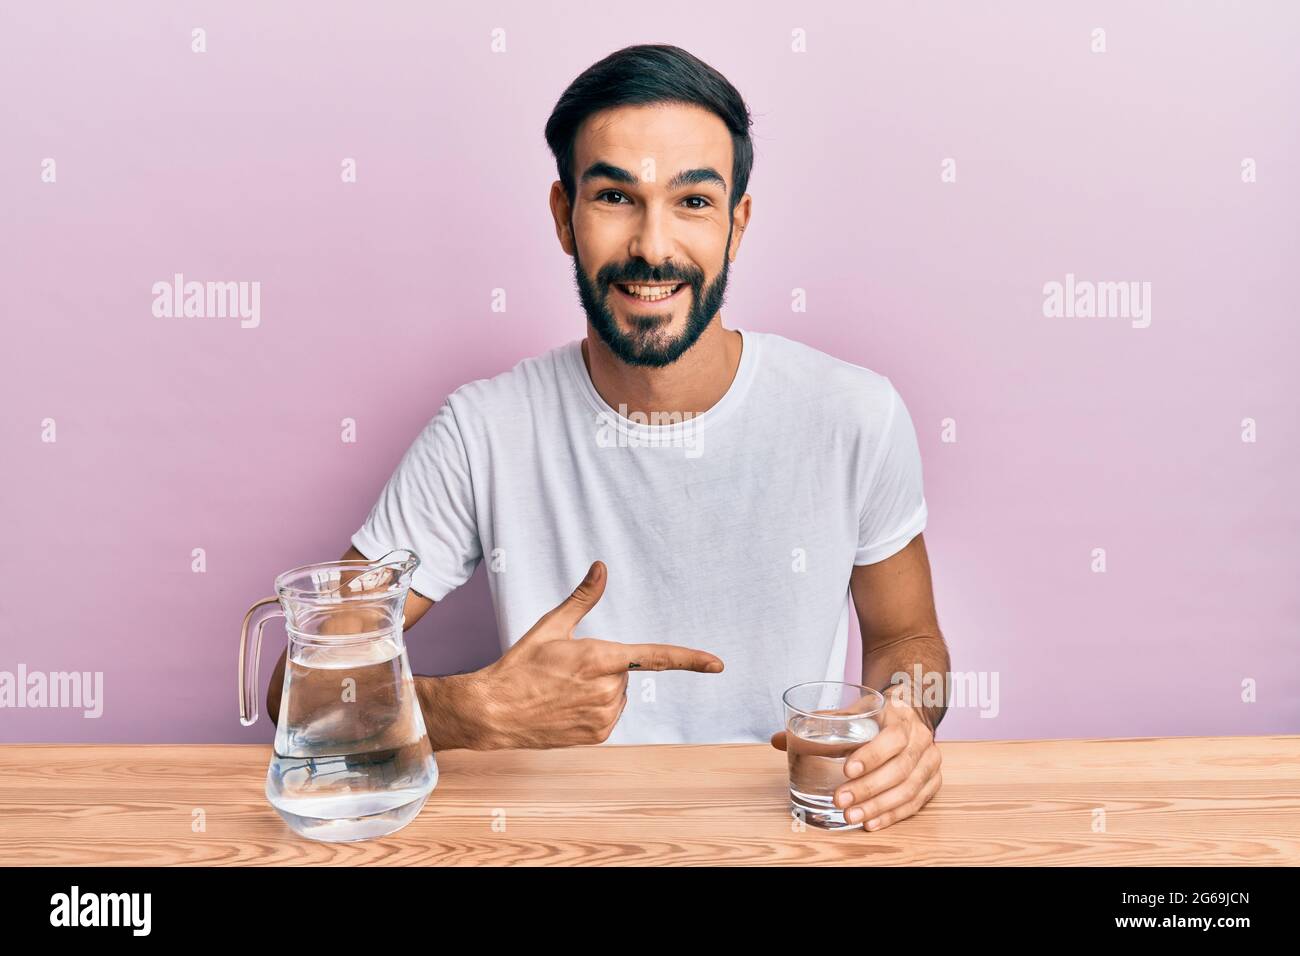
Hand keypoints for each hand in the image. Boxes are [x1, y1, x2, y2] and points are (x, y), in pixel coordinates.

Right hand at [472, 561, 723, 748]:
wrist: (495, 712)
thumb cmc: (521, 666)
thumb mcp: (551, 627)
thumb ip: (582, 598)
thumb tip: (601, 568)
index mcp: (599, 659)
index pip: (655, 656)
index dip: (690, 659)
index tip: (717, 663)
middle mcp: (606, 690)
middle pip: (627, 671)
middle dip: (606, 666)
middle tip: (569, 669)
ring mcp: (603, 716)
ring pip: (620, 693)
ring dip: (602, 688)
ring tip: (565, 689)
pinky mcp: (598, 735)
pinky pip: (611, 713)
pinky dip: (597, 707)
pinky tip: (569, 706)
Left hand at [770, 683, 941, 830]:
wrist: (909, 713)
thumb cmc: (874, 716)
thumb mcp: (850, 713)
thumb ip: (817, 726)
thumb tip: (777, 740)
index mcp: (901, 716)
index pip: (892, 737)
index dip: (872, 755)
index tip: (846, 768)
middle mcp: (921, 739)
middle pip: (899, 768)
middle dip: (868, 788)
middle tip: (839, 800)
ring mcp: (930, 761)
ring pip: (908, 789)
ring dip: (878, 806)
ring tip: (851, 817)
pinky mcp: (933, 781)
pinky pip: (916, 803)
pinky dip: (892, 815)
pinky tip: (871, 823)